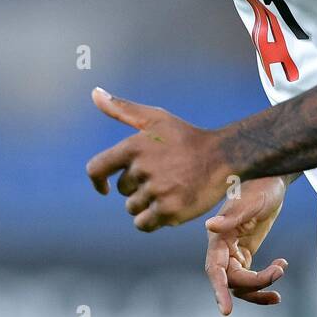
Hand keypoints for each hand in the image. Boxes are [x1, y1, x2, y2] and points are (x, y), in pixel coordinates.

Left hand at [86, 87, 231, 231]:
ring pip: (133, 208)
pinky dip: (153, 219)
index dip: (98, 181)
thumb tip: (94, 92)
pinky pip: (144, 224)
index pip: (96, 169)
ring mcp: (156, 191)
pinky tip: (170, 205)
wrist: (222, 156)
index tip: (105, 188)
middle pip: (123, 190)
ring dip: (146, 204)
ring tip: (170, 188)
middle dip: (138, 187)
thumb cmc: (186, 137)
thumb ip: (122, 109)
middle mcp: (142, 169)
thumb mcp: (155, 118)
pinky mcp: (169, 211)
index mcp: (133, 147)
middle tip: (164, 175)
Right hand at [204, 175, 289, 315]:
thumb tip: (209, 227)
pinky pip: (251, 276)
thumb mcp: (250, 200)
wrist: (273, 179)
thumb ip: (230, 216)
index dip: (219, 290)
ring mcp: (233, 251)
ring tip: (281, 269)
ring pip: (242, 283)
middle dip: (255, 282)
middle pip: (232, 280)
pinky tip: (281, 268)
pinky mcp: (244, 252)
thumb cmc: (260, 185)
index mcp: (217, 236)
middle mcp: (221, 247)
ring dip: (262, 284)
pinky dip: (266, 279)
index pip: (214, 269)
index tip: (226, 311)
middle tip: (279, 271)